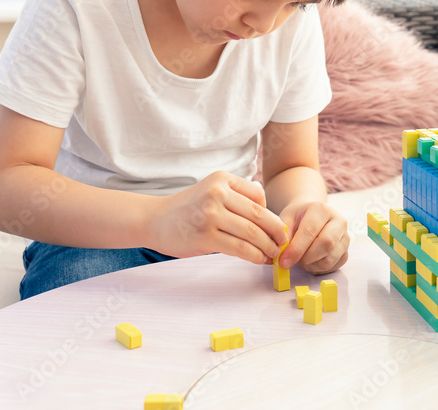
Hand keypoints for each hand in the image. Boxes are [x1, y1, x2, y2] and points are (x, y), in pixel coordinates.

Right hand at [148, 171, 288, 265]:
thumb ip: (236, 198)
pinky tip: (259, 259)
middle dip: (277, 232)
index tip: (276, 228)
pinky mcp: (206, 237)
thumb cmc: (187, 208)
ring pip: (252, 233)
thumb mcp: (211, 190)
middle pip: (259, 215)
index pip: (258, 196)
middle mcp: (217, 193)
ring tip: (273, 254)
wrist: (154, 219)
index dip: (271, 214)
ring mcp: (210, 215)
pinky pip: (239, 248)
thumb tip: (269, 218)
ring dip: (267, 246)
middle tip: (283, 243)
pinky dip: (254, 256)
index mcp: (222, 179)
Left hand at [278, 200, 349, 273]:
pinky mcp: (346, 252)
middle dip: (305, 258)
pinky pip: (332, 267)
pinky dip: (318, 269)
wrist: (313, 216)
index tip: (283, 261)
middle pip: (326, 245)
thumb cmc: (299, 217)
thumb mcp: (287, 218)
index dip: (296, 249)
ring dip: (310, 265)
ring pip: (329, 259)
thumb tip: (282, 252)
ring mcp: (345, 237)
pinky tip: (310, 261)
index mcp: (322, 209)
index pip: (310, 231)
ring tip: (301, 259)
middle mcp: (338, 221)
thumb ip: (284, 233)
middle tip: (291, 261)